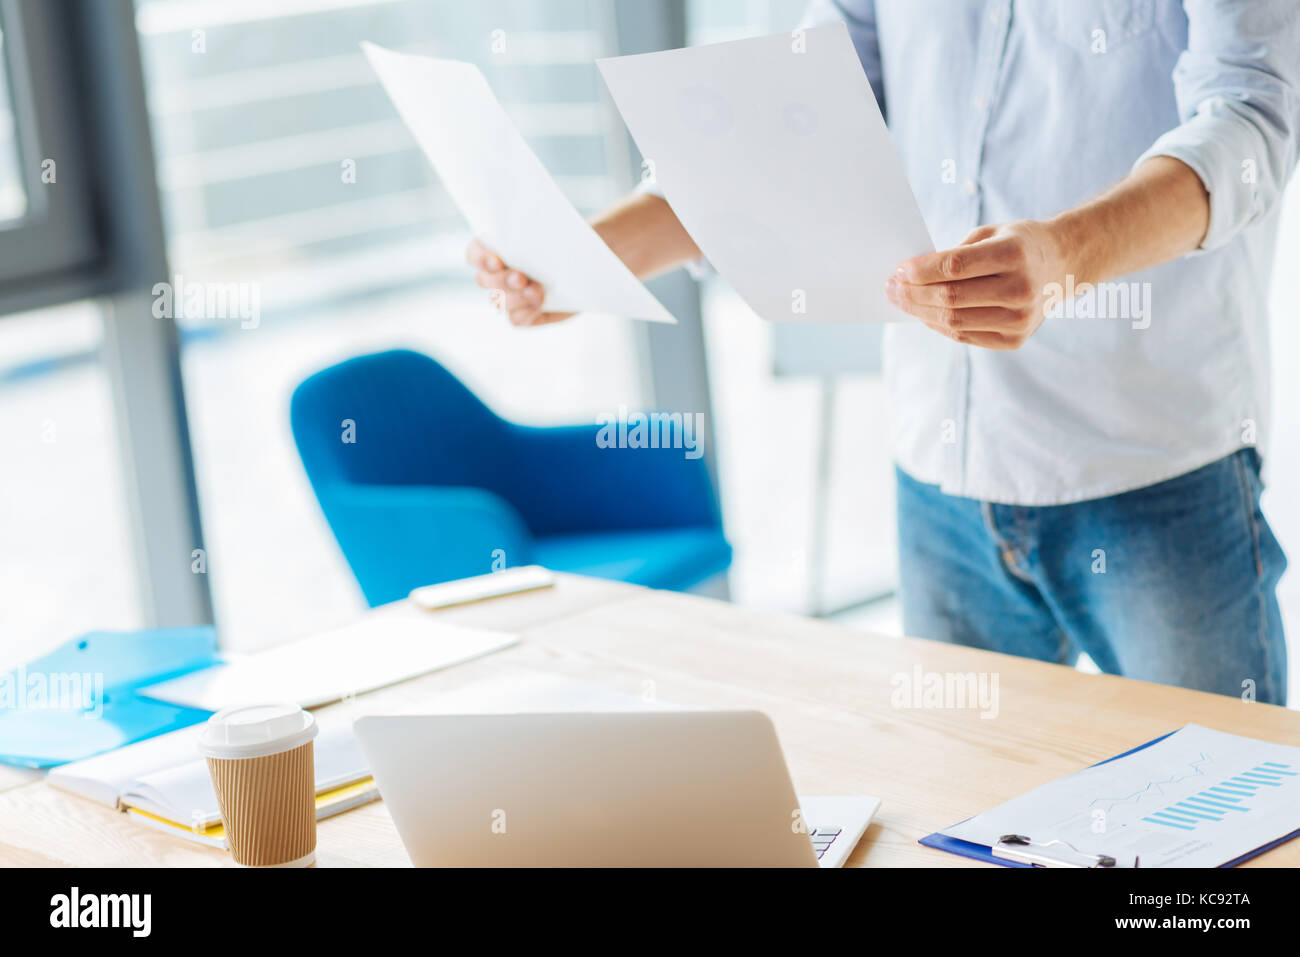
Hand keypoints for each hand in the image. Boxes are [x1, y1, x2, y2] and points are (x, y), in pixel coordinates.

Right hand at [465, 239, 573, 326]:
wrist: (588, 263)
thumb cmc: (566, 239)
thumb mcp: (553, 229)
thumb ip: (534, 231)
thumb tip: (527, 236)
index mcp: (495, 249)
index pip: (474, 254)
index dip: (480, 258)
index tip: (496, 259)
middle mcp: (497, 275)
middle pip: (484, 280)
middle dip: (502, 279)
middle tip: (520, 277)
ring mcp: (510, 296)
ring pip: (499, 301)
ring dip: (516, 297)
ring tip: (537, 291)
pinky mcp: (526, 314)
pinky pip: (517, 319)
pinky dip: (527, 312)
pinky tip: (540, 303)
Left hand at [884, 220, 1067, 349]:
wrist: (1062, 266)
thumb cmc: (1017, 244)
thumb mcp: (991, 234)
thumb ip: (954, 254)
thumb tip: (910, 276)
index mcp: (1014, 254)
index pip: (955, 267)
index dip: (920, 271)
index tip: (899, 270)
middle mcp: (1020, 289)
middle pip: (951, 298)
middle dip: (913, 294)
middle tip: (891, 288)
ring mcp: (1020, 319)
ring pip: (954, 322)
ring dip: (920, 312)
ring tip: (901, 301)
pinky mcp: (1014, 339)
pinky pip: (964, 336)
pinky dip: (938, 325)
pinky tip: (923, 313)